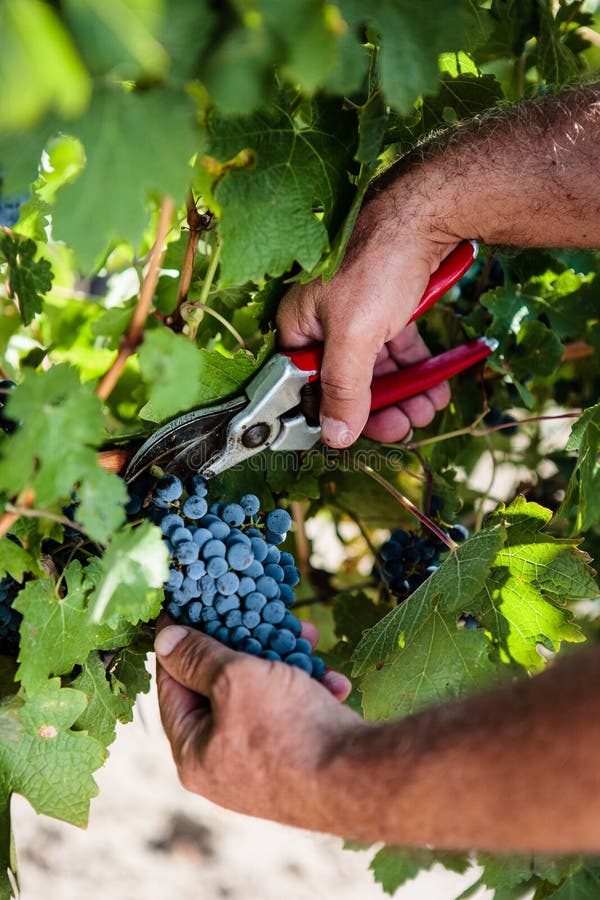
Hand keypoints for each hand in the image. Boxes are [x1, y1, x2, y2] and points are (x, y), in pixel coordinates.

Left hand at [155, 618, 362, 829]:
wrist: (356, 778)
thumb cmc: (286, 729)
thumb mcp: (234, 679)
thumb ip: (197, 657)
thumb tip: (164, 640)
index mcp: (192, 751)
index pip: (171, 685)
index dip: (178, 642)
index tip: (187, 607)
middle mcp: (220, 764)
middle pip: (220, 688)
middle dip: (246, 645)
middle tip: (259, 614)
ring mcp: (259, 766)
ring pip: (262, 697)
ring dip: (284, 662)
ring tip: (308, 636)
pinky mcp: (295, 763)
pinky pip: (291, 717)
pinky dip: (309, 692)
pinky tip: (333, 681)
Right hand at [276, 184, 455, 446]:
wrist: (428, 208)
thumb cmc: (378, 260)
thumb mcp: (355, 334)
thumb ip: (343, 388)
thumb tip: (334, 435)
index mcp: (300, 325)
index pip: (306, 385)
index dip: (331, 413)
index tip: (359, 435)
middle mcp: (324, 322)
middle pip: (346, 381)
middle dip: (379, 408)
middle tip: (406, 426)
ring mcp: (357, 314)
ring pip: (376, 369)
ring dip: (403, 394)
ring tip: (428, 409)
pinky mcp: (388, 307)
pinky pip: (398, 349)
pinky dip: (416, 370)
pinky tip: (436, 386)